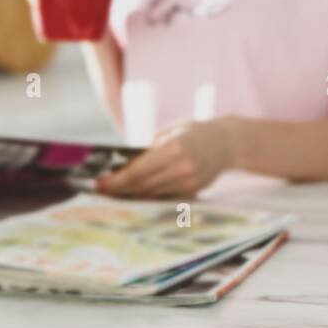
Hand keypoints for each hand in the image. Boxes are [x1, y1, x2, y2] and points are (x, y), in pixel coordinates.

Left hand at [96, 117, 242, 198]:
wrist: (227, 142)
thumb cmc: (194, 132)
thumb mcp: (170, 132)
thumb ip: (149, 149)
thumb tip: (123, 165)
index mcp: (174, 148)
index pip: (138, 171)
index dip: (116, 180)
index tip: (100, 183)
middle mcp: (182, 167)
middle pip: (143, 186)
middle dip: (120, 189)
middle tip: (101, 190)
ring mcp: (189, 182)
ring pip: (152, 194)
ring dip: (131, 194)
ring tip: (114, 192)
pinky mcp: (193, 191)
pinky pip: (164, 196)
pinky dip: (148, 195)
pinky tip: (135, 193)